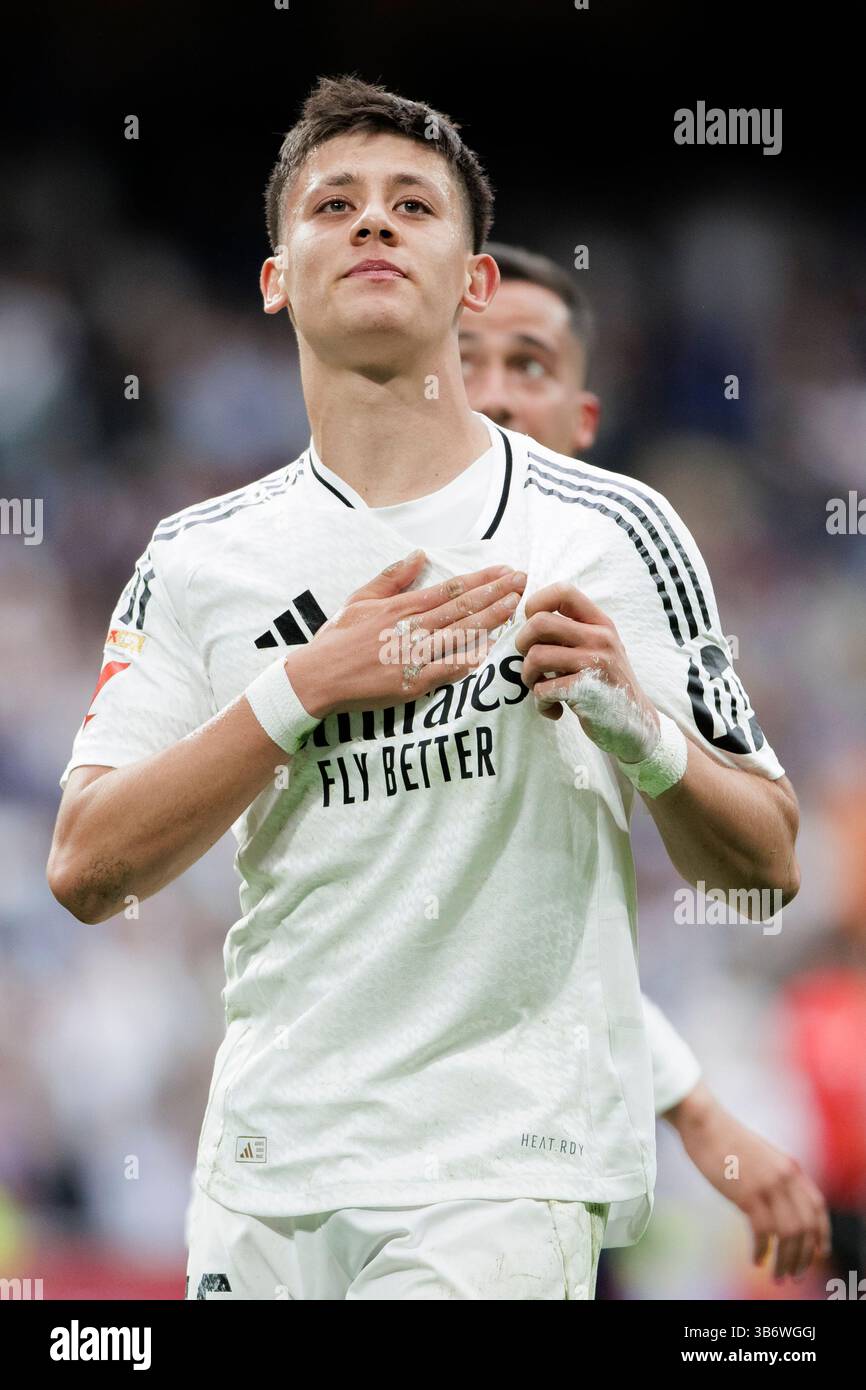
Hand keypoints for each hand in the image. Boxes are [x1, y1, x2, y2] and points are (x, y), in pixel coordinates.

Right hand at [285, 551, 526, 718]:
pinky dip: (468, 658)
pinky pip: (446, 669)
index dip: (481, 579)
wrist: (316, 677)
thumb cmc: (337, 638)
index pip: (450, 589)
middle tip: (524, 580)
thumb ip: (392, 578)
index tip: (505, 571)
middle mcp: (411, 627)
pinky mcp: (411, 682)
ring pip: (460, 633)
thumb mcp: (360, 599)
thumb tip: (419, 555)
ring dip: (491, 618)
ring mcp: (413, 655)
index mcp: (401, 607)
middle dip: (496, 592)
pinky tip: (490, 648)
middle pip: (462, 607)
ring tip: (516, 605)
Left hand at [515, 582, 659, 761]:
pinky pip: (543, 689)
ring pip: (535, 656)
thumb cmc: (605, 686)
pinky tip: (554, 709)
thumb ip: (572, 633)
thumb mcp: (599, 650)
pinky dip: (541, 703)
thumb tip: (526, 621)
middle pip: (539, 623)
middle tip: (531, 663)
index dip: (536, 603)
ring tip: (540, 689)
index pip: (563, 591)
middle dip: (522, 644)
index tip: (531, 625)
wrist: (635, 726)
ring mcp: (595, 663)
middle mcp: (600, 638)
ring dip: (528, 677)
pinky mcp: (586, 690)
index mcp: (600, 623)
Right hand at [668, 1083, 831, 1280]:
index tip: (819, 1253)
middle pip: (806, 1226)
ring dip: (785, 1260)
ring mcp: (767, 1185)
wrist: (704, 1122)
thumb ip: (774, 1175)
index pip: (817, 1207)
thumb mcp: (760, 1156)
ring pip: (788, 1234)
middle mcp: (785, 1177)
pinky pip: (763, 1232)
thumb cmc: (725, 1139)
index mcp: (790, 1167)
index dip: (821, 1233)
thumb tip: (778, 1203)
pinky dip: (762, 1251)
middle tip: (793, 1274)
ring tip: (778, 1276)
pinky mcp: (746, 1194)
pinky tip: (756, 1260)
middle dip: (803, 1256)